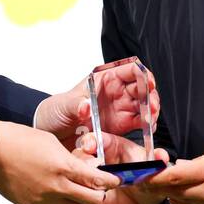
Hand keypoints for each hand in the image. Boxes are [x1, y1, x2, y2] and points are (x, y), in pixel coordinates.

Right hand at [0, 121, 119, 203]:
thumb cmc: (20, 139)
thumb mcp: (52, 142)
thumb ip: (70, 159)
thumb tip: (84, 169)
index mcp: (63, 167)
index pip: (96, 180)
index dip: (110, 182)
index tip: (115, 180)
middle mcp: (56, 187)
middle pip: (90, 201)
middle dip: (100, 196)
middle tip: (102, 190)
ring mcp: (43, 200)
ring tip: (85, 198)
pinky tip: (66, 202)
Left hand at [34, 59, 160, 151]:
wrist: (51, 133)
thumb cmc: (56, 111)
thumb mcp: (63, 106)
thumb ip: (75, 105)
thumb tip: (85, 106)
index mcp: (104, 79)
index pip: (130, 70)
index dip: (142, 74)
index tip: (148, 83)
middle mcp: (116, 92)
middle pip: (142, 88)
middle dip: (151, 95)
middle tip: (152, 107)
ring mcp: (120, 109)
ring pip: (145, 105)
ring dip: (152, 111)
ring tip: (150, 120)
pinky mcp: (122, 127)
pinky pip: (140, 124)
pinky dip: (147, 126)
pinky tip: (148, 130)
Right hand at [72, 132, 170, 203]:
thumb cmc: (145, 180)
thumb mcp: (153, 169)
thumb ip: (156, 161)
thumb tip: (162, 157)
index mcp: (110, 146)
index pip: (94, 138)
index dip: (90, 141)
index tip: (90, 145)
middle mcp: (95, 159)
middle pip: (78, 154)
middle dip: (83, 161)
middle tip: (94, 168)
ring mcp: (87, 177)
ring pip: (74, 174)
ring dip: (84, 180)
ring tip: (102, 189)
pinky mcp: (83, 195)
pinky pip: (74, 195)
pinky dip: (83, 197)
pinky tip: (99, 200)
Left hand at [145, 140, 203, 203]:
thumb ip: (202, 159)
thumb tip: (183, 166)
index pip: (173, 177)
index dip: (154, 178)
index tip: (142, 175)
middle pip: (173, 192)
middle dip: (158, 187)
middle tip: (145, 181)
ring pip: (183, 203)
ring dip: (170, 195)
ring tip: (162, 187)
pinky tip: (179, 198)